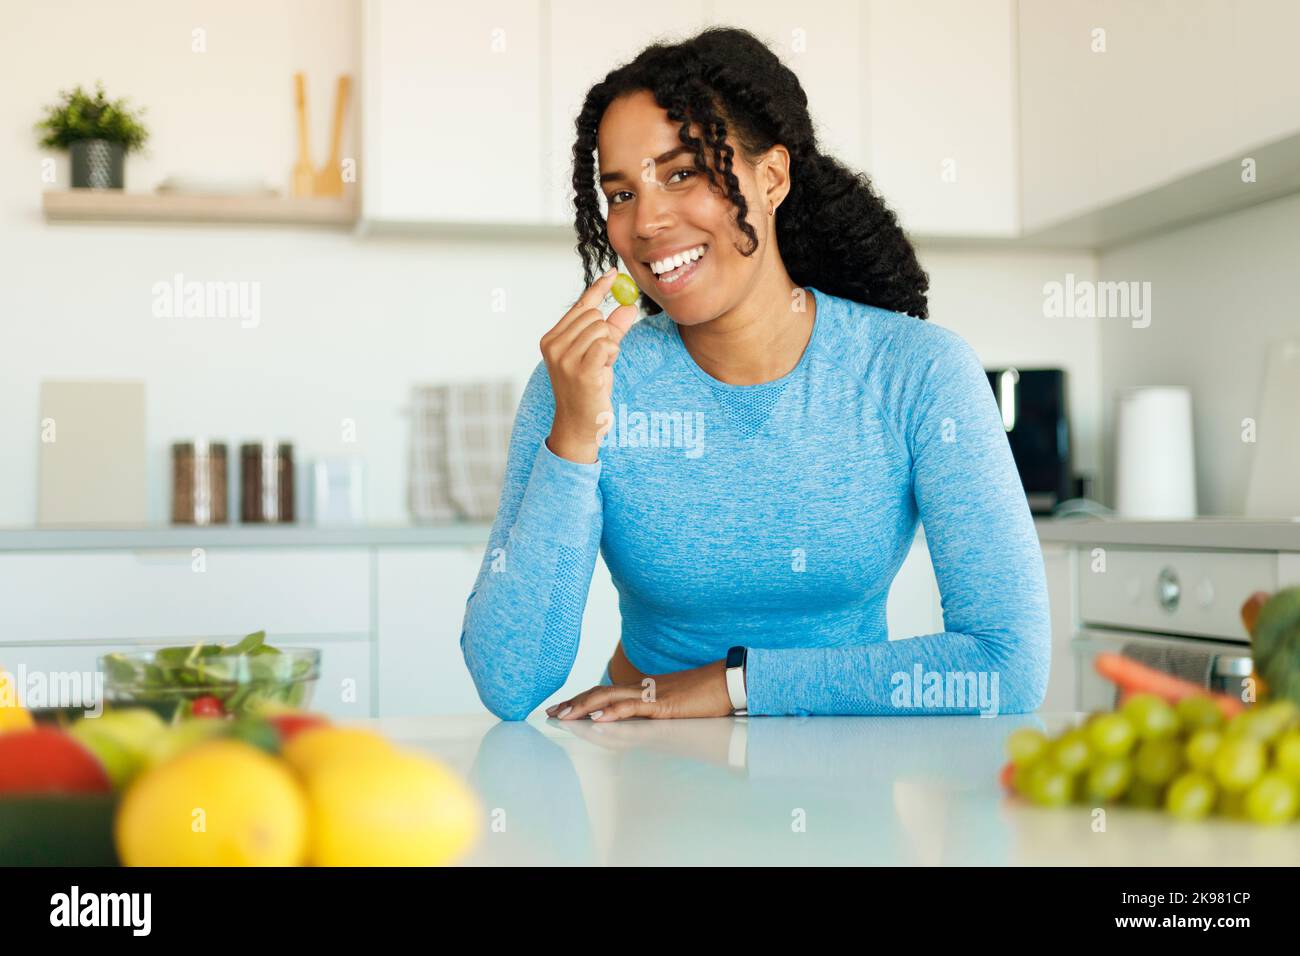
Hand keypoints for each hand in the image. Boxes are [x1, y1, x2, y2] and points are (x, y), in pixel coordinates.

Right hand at [540, 268, 638, 463]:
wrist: (579, 425)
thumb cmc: (588, 391)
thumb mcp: (599, 356)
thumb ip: (611, 331)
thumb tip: (628, 307)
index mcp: (552, 339)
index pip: (580, 306)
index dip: (598, 289)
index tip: (614, 273)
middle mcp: (553, 345)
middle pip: (593, 315)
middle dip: (606, 331)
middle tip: (603, 356)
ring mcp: (564, 358)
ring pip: (602, 329)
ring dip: (610, 346)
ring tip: (600, 367)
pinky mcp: (581, 369)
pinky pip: (607, 344)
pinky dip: (612, 354)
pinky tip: (604, 370)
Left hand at [545, 660, 732, 720]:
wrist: (728, 681)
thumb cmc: (705, 694)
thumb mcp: (674, 705)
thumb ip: (654, 711)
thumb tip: (640, 722)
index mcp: (643, 689)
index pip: (605, 691)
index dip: (581, 698)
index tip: (560, 707)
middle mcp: (642, 688)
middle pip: (599, 692)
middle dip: (573, 703)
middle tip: (550, 713)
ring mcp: (651, 694)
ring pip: (609, 697)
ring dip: (584, 706)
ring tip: (563, 715)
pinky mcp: (663, 704)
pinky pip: (633, 707)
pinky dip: (613, 712)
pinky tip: (598, 718)